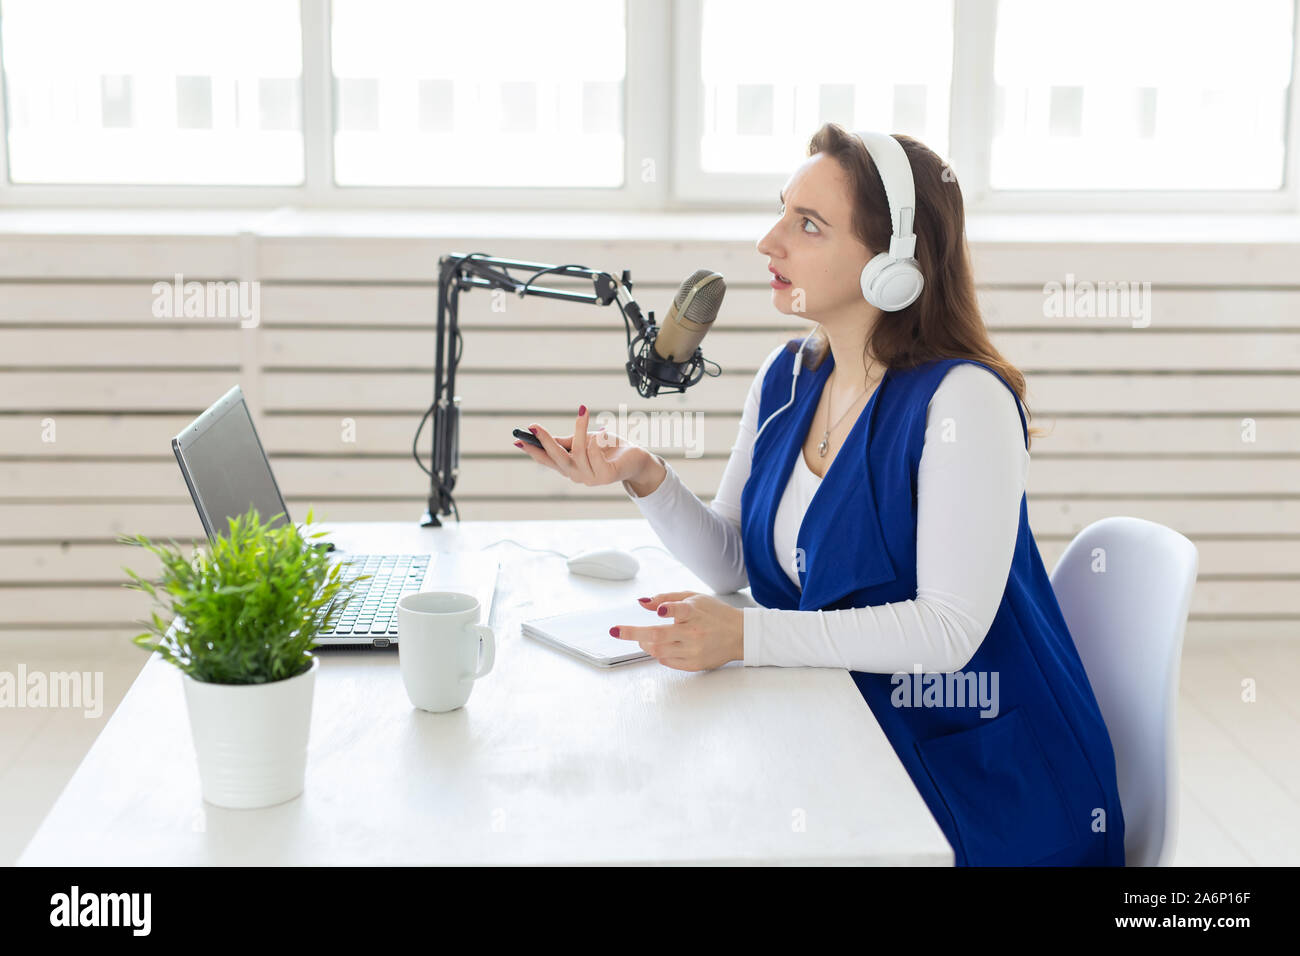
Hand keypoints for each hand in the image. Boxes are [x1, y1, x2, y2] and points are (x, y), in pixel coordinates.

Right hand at [513, 405, 650, 487]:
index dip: (532, 451)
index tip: (517, 440)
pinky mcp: (606, 476)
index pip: (546, 460)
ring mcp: (591, 478)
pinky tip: (600, 433)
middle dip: (544, 442)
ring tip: (582, 411)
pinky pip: (595, 456)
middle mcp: (577, 476)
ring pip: (577, 454)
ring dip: (579, 431)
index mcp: (569, 468)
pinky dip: (595, 442)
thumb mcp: (585, 440)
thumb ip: (567, 440)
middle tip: (534, 426)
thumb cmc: (609, 448)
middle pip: (556, 460)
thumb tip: (541, 434)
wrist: (636, 458)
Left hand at [611, 591, 743, 670]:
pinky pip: (667, 661)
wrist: (739, 635)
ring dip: (644, 643)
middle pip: (658, 635)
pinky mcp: (694, 664)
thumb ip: (667, 598)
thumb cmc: (715, 613)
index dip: (668, 610)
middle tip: (616, 631)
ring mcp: (694, 651)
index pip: (680, 610)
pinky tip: (658, 646)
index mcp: (696, 613)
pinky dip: (658, 653)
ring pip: (658, 650)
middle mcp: (694, 633)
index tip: (659, 612)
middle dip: (633, 633)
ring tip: (641, 638)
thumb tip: (642, 603)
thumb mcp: (694, 597)